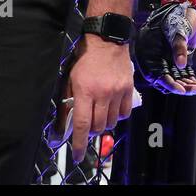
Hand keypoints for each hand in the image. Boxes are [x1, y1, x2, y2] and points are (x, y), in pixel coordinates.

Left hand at [61, 37, 136, 162]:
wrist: (106, 41)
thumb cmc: (86, 59)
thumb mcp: (71, 78)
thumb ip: (69, 100)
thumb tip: (66, 121)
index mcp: (84, 91)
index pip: (81, 124)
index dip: (78, 143)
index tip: (77, 155)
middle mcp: (102, 94)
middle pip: (98, 126)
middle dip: (92, 130)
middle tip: (88, 124)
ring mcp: (116, 92)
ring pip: (112, 122)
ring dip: (105, 123)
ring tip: (100, 114)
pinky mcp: (128, 89)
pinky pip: (125, 113)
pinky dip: (118, 116)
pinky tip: (112, 109)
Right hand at [137, 2, 195, 95]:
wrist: (185, 8)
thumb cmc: (176, 16)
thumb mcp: (178, 30)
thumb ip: (179, 47)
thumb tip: (181, 65)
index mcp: (151, 53)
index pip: (159, 74)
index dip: (170, 84)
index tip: (181, 90)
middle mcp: (158, 59)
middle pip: (168, 79)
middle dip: (182, 86)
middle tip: (195, 89)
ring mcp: (167, 60)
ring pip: (176, 78)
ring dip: (188, 85)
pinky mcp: (177, 59)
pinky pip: (182, 73)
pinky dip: (190, 79)